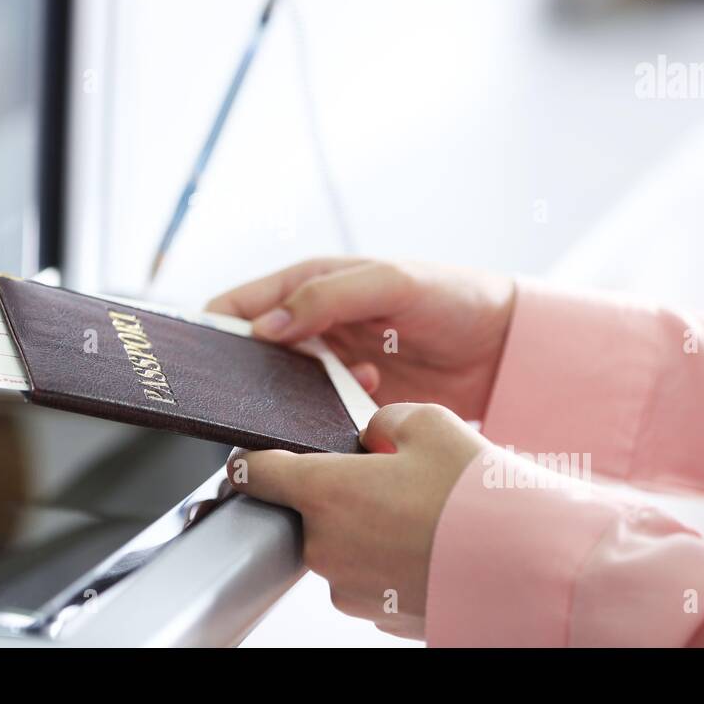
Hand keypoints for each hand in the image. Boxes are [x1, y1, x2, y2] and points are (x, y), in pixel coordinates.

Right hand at [206, 257, 514, 421]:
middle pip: (250, 358)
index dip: (211, 331)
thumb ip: (326, 297)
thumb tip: (265, 326)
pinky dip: (327, 421)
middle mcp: (311, 328)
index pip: (237, 308)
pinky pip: (318, 421)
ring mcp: (329, 369)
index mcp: (308, 286)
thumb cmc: (452, 296)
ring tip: (328, 397)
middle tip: (253, 397)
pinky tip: (363, 410)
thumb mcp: (390, 282)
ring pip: (281, 395)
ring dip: (294, 403)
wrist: (505, 348)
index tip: (198, 361)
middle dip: (247, 377)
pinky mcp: (351, 405)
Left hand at [229, 402, 485, 637]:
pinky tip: (432, 544)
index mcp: (325, 493)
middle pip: (309, 510)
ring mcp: (352, 588)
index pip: (256, 473)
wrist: (532, 569)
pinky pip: (371, 575)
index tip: (248, 458)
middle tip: (391, 479)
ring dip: (369, 527)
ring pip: (343, 544)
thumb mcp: (430, 424)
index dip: (251, 460)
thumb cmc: (480, 498)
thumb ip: (383, 422)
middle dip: (340, 491)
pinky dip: (391, 558)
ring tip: (425, 514)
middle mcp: (327, 547)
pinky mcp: (380, 615)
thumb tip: (373, 436)